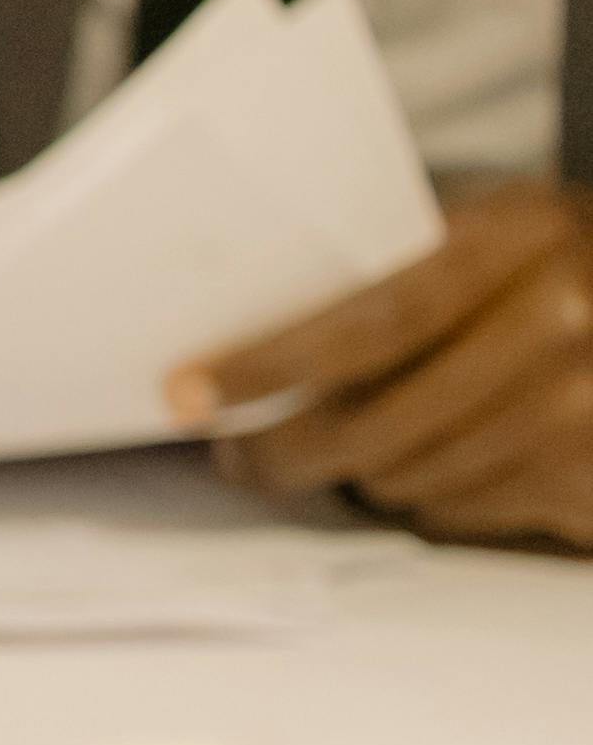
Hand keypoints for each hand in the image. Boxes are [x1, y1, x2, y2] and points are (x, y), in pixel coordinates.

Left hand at [179, 184, 592, 545]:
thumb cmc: (570, 269)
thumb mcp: (505, 235)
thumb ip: (407, 272)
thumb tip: (253, 328)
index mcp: (523, 238)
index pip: (372, 317)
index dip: (271, 364)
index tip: (191, 393)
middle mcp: (563, 321)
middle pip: (377, 421)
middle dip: (287, 452)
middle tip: (242, 458)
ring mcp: (586, 407)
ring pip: (410, 475)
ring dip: (366, 472)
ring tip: (362, 447)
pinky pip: (463, 509)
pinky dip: (435, 494)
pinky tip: (452, 459)